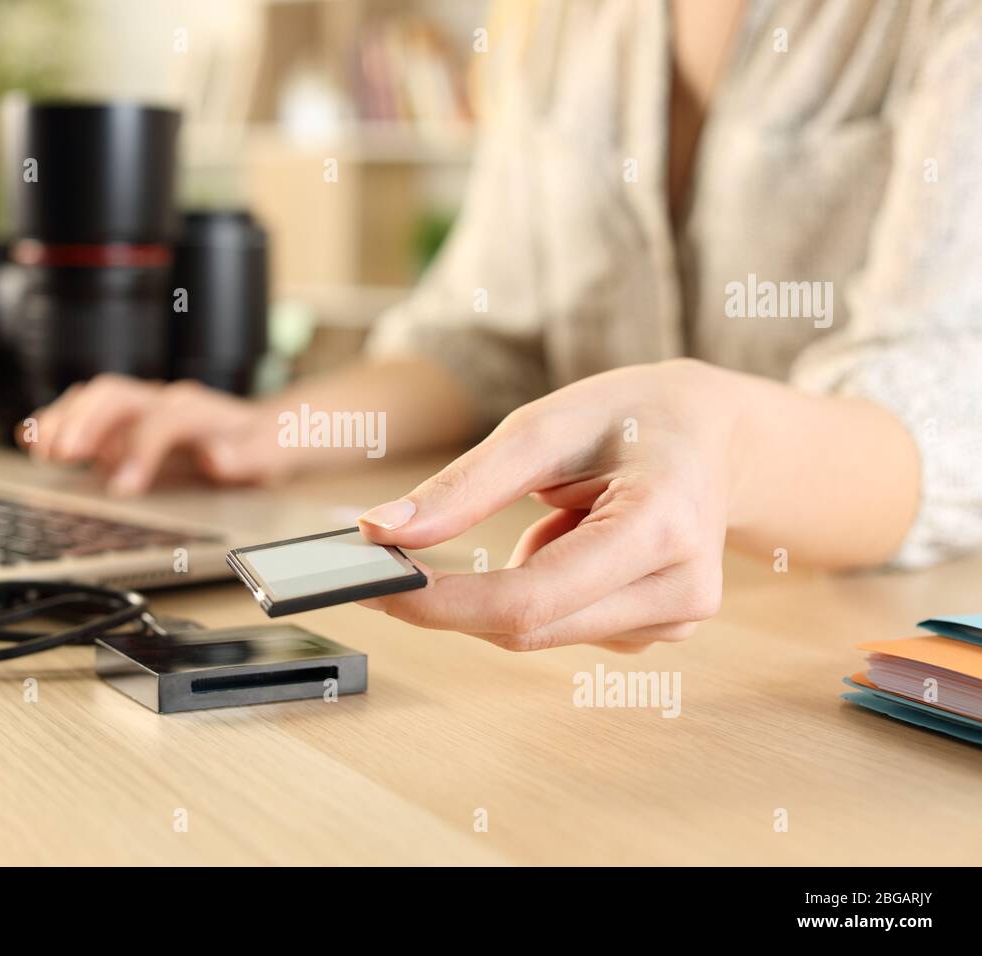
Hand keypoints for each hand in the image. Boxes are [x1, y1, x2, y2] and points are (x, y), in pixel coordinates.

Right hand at [18, 374, 286, 493]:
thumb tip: (217, 457)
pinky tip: (31, 439)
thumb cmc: (259, 445)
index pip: (163, 420)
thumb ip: (244, 457)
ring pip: (95, 398)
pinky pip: (85, 411)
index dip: (140, 450)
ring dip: (63, 420)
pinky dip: (56, 422)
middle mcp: (164, 400)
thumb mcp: (266, 456)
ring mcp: (140, 407)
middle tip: (61, 455)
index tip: (122, 486)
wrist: (260, 429)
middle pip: (118, 396)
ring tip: (38, 449)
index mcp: (199, 410)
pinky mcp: (124, 422)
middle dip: (85, 422)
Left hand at [356, 360, 735, 651]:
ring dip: (513, 580)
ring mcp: (677, 617)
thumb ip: (466, 486)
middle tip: (402, 555)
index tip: (377, 588)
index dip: (445, 603)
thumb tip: (385, 531)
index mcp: (661, 524)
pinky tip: (581, 539)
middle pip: (530, 627)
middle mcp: (681, 587)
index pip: (531, 598)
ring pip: (541, 630)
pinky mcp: (661, 629)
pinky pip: (565, 625)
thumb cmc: (631, 416)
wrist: (714, 434)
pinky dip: (544, 587)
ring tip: (564, 509)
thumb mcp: (544, 426)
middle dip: (456, 599)